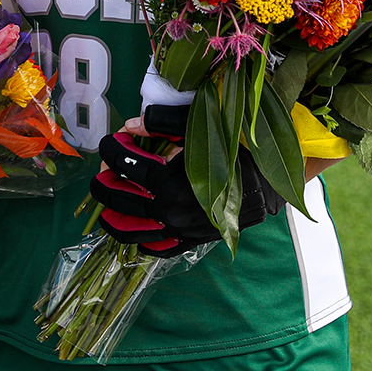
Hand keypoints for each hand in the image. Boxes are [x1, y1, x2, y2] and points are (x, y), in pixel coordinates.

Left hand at [89, 106, 283, 257]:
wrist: (271, 179)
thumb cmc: (235, 148)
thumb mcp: (199, 126)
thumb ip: (161, 123)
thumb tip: (130, 124)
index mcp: (168, 183)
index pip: (126, 166)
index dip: (111, 150)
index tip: (109, 140)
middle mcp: (169, 212)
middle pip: (121, 202)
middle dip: (103, 184)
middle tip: (100, 172)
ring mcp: (179, 230)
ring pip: (132, 232)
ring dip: (112, 219)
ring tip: (104, 207)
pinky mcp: (193, 240)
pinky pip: (159, 248)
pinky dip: (141, 242)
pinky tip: (134, 231)